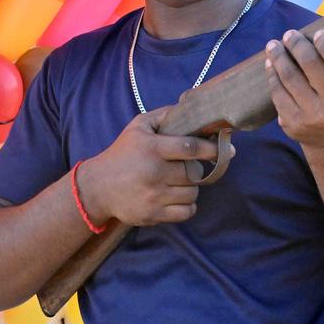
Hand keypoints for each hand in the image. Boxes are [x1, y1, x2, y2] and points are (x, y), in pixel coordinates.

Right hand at [77, 107, 218, 226]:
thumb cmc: (123, 153)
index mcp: (152, 148)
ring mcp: (154, 196)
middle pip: (194, 173)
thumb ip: (165, 116)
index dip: (211, 148)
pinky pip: (186, 212)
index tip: (226, 148)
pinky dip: (187, 206)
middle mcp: (154, 172)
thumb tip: (191, 108)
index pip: (190, 148)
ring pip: (192, 194)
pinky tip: (176, 197)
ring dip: (190, 188)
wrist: (98, 187)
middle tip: (187, 167)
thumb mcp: (138, 126)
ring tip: (178, 182)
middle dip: (195, 170)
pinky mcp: (153, 215)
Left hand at [264, 29, 323, 149]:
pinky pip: (277, 92)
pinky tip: (271, 64)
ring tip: (274, 45)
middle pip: (311, 66)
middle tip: (290, 34)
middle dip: (297, 45)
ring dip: (278, 56)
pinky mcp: (293, 123)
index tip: (317, 33)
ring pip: (290, 77)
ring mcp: (314, 117)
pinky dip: (272, 74)